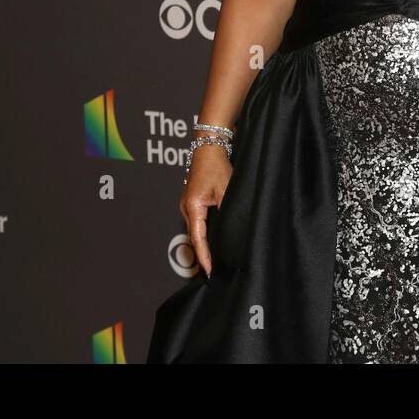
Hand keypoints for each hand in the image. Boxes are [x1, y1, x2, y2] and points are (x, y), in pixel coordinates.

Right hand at [179, 145, 231, 276]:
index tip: (209, 272)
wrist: (208, 146)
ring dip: (204, 244)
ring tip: (213, 262)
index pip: (198, 238)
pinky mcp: (191, 201)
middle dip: (203, 254)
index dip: (204, 256)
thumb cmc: (217, 165)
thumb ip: (228, 210)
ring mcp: (187, 205)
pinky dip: (204, 234)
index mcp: (193, 206)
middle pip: (195, 237)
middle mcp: (186, 207)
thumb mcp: (227, 189)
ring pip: (196, 230)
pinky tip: (212, 242)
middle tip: (214, 272)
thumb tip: (232, 229)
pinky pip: (197, 222)